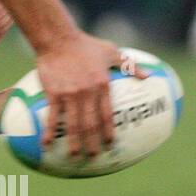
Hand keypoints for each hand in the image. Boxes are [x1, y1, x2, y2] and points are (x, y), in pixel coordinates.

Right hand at [35, 35, 137, 158]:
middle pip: (91, 124)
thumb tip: (149, 76)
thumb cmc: (85, 44)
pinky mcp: (54, 93)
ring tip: (74, 155)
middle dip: (92, 143)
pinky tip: (46, 142)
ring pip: (73, 124)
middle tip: (92, 157)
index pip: (107, 114)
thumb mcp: (112, 51)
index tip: (110, 144)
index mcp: (103, 85)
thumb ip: (130, 66)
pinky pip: (53, 116)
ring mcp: (70, 94)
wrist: (57, 38)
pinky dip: (50, 131)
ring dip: (74, 142)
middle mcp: (88, 93)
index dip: (109, 131)